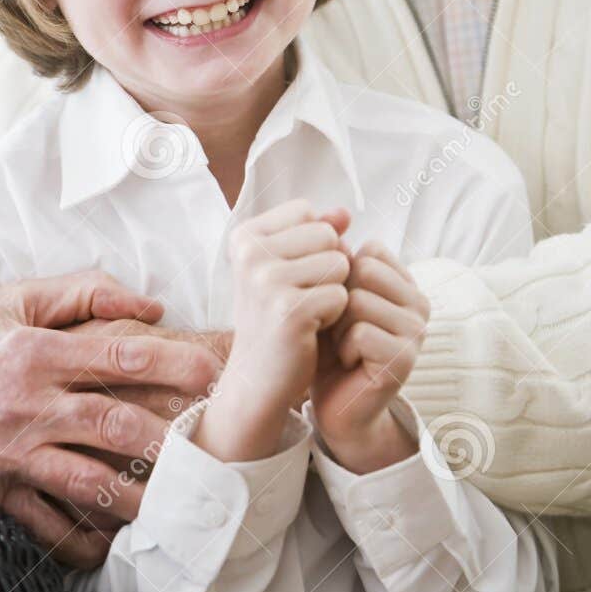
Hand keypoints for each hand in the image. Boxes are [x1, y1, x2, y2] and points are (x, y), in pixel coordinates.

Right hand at [0, 269, 223, 566]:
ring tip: (182, 508)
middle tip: (216, 451)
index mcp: (36, 352)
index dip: (172, 366)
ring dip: (138, 500)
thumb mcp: (15, 300)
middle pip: (112, 427)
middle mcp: (26, 405)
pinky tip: (121, 547)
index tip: (215, 374)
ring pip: (86, 485)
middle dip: (169, 441)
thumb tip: (151, 306)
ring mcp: (9, 454)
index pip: (118, 358)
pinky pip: (45, 528)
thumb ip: (84, 293)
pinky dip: (84, 542)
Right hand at [196, 199, 350, 461]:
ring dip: (333, 291)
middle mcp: (250, 253)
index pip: (307, 211)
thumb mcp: (290, 268)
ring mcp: (267, 281)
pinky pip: (341, 295)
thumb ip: (316, 233)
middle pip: (327, 235)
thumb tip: (345, 212)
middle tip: (300, 297)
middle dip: (328, 266)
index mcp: (245, 236)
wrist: (258, 379)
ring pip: (339, 263)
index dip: (314, 244)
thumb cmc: (277, 318)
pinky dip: (334, 315)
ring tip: (305, 312)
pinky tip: (309, 330)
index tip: (290, 275)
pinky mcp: (290, 310)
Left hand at [312, 241, 429, 474]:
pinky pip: (360, 333)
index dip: (341, 276)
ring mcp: (417, 332)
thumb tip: (333, 217)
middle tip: (339, 329)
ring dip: (337, 326)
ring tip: (343, 347)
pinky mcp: (405, 359)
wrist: (336, 404)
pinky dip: (343, 349)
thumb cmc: (330, 347)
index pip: (370, 250)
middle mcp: (420, 302)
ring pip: (358, 301)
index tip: (340, 306)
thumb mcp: (331, 297)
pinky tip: (349, 363)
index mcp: (406, 283)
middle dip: (337, 299)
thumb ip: (336, 261)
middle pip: (363, 271)